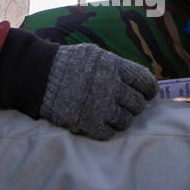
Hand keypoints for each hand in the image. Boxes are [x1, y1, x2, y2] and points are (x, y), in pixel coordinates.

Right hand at [39, 43, 157, 139]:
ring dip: (120, 119)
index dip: (148, 90)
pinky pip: (109, 133)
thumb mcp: (96, 55)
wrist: (40, 76)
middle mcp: (112, 87)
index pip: (145, 82)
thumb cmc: (69, 63)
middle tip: (124, 105)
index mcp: (116, 67)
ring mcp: (101, 107)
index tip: (146, 93)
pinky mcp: (88, 123)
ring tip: (111, 114)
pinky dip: (106, 130)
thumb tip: (138, 80)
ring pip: (126, 121)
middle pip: (138, 104)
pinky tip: (99, 122)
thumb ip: (117, 67)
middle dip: (133, 106)